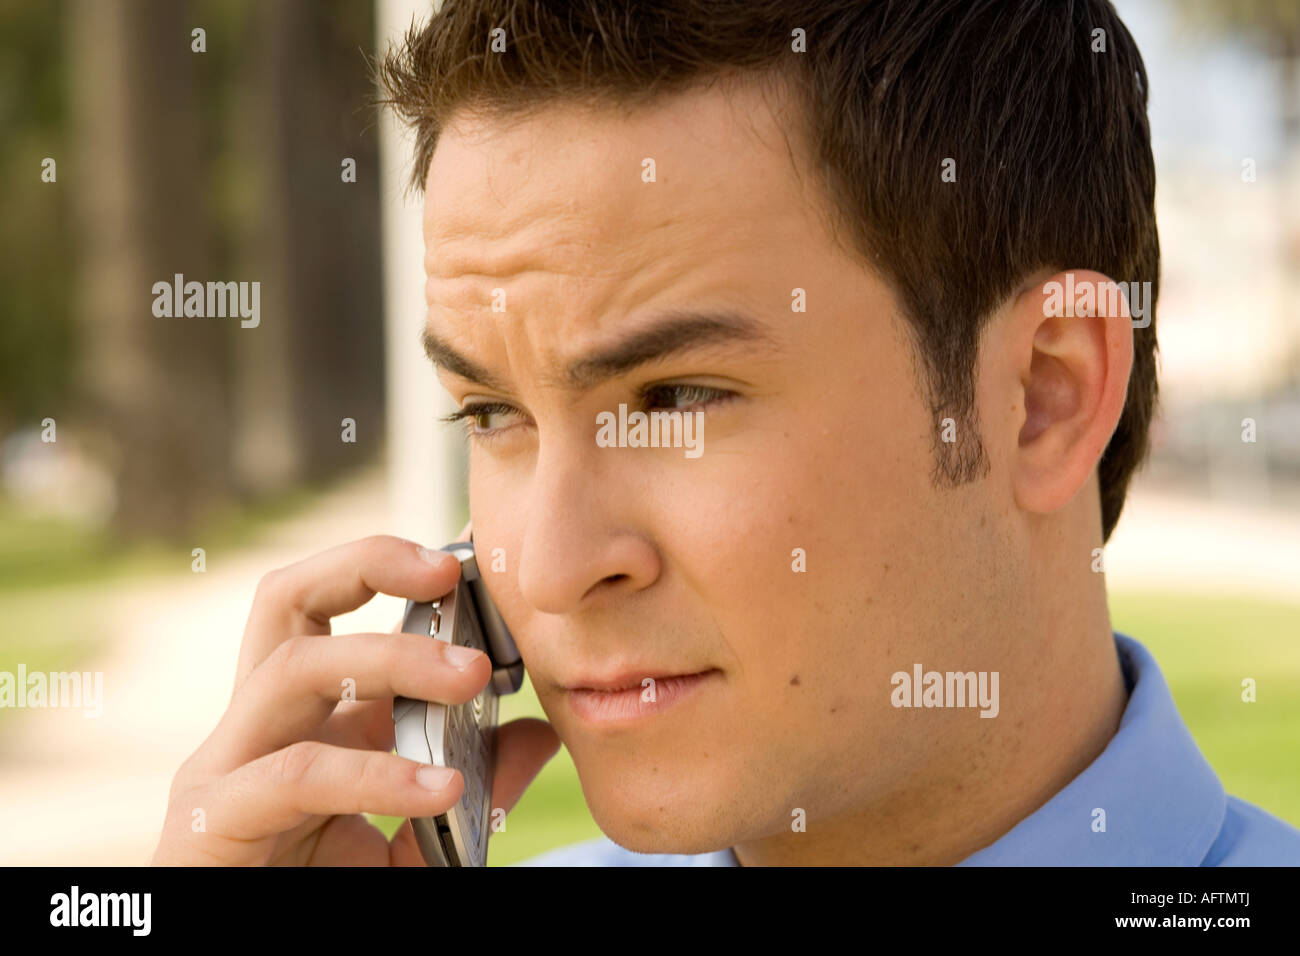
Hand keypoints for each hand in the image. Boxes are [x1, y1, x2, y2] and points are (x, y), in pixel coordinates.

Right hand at [151, 535, 559, 864]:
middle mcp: (260, 726)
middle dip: (366, 562)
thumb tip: (539, 734)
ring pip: (292, 667)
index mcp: (307, 717)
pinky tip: (440, 786)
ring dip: (389, 658)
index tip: (474, 554)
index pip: (336, 607)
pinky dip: (374, 774)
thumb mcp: (420, 844)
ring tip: (472, 674)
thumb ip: (474, 789)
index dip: (398, 567)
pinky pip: (297, 773)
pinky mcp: (212, 822)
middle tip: (451, 572)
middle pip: (285, 596)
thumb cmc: (327, 901)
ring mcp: (225, 766)